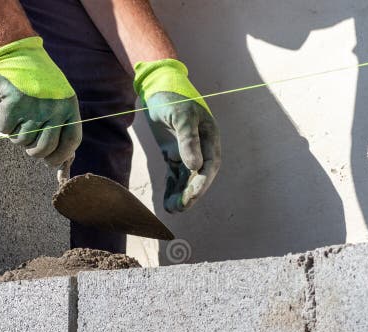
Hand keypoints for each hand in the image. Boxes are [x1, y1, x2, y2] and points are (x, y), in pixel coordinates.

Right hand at [0, 36, 81, 167]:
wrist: (17, 50)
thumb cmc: (37, 76)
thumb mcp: (58, 96)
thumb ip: (59, 120)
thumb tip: (57, 156)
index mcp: (69, 106)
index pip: (71, 142)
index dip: (60, 157)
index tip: (50, 162)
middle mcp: (54, 109)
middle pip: (44, 147)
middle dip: (33, 152)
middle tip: (28, 146)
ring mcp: (34, 108)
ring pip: (22, 140)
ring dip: (16, 135)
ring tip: (17, 121)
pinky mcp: (14, 105)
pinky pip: (5, 129)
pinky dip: (2, 125)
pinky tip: (4, 112)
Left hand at [135, 60, 221, 212]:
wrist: (157, 85)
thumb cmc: (172, 97)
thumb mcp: (181, 115)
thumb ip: (188, 140)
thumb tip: (195, 166)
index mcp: (210, 136)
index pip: (210, 165)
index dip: (201, 183)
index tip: (191, 196)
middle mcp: (202, 146)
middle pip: (199, 176)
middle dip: (190, 193)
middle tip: (179, 208)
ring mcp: (187, 150)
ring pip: (186, 177)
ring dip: (180, 193)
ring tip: (171, 209)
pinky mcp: (173, 152)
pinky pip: (174, 174)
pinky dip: (171, 187)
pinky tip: (167, 201)